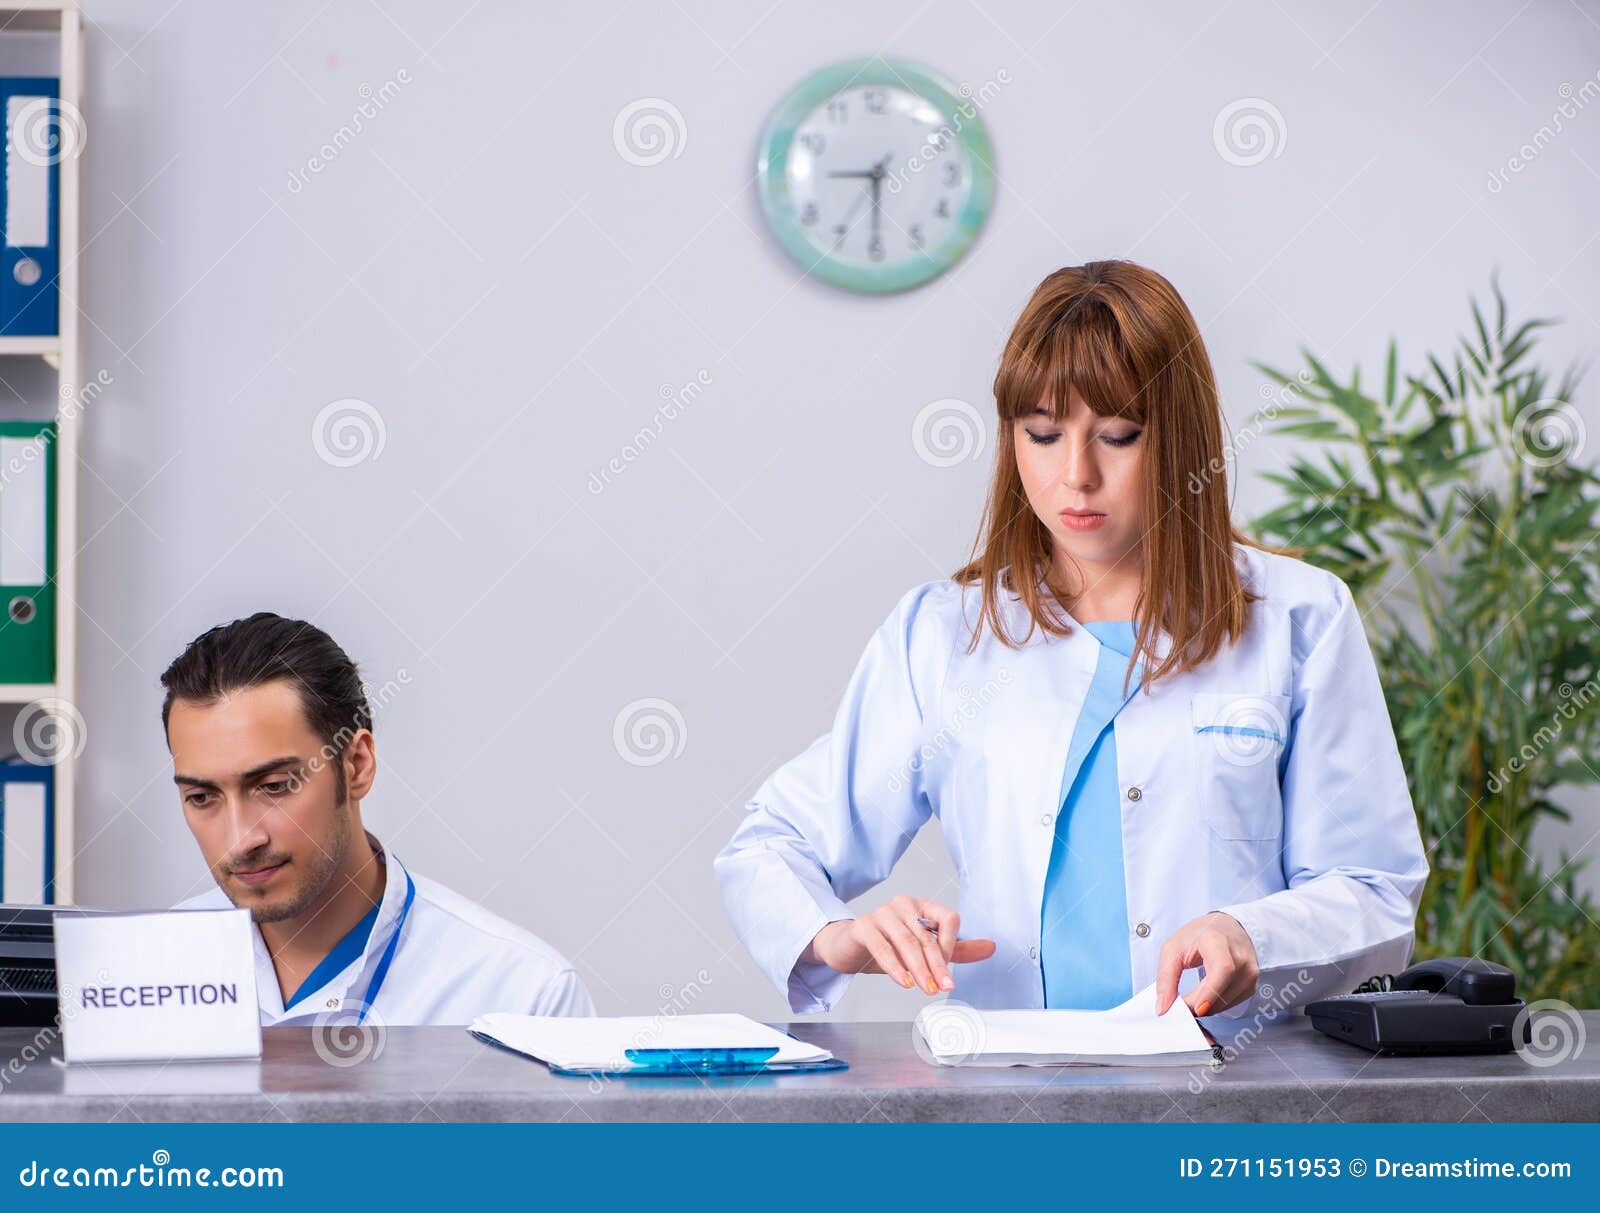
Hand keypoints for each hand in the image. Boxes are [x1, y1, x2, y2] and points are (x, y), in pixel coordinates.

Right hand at [806, 894, 995, 995]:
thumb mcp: (926, 949)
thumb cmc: (890, 946)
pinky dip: (895, 966)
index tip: (948, 971)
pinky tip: (903, 982)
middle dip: (938, 965)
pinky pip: (882, 946)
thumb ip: (957, 949)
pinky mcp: (863, 926)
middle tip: (944, 987)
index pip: (949, 919)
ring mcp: (882, 912)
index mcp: (923, 905)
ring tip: (925, 989)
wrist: (850, 949)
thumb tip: (992, 947)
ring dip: (919, 968)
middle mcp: (904, 903)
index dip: (951, 946)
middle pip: (927, 935)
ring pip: (907, 941)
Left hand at [1155, 911, 1259, 1016]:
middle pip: (1225, 989)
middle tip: (1182, 1008)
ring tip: (1192, 999)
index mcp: (1217, 940)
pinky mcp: (1252, 983)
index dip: (1210, 992)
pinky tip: (1206, 998)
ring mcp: (1249, 970)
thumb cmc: (1198, 936)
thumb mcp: (1172, 949)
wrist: (1224, 927)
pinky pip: (1234, 1003)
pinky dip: (1217, 1005)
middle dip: (1201, 1005)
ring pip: (1228, 1001)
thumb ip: (1166, 978)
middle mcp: (1240, 955)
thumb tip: (1163, 1008)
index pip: (1222, 969)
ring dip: (1207, 1008)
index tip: (1193, 1008)